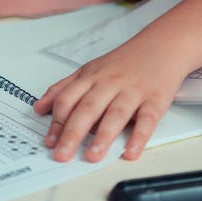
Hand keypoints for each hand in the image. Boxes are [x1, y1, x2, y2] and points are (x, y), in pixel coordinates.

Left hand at [33, 35, 185, 162]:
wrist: (161, 44)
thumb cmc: (124, 62)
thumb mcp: (89, 70)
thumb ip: (64, 89)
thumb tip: (39, 107)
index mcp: (91, 77)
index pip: (68, 99)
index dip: (57, 121)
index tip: (49, 142)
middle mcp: (110, 83)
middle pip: (88, 108)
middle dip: (73, 132)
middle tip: (62, 154)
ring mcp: (133, 91)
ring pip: (115, 113)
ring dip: (103, 136)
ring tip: (92, 156)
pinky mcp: (155, 99)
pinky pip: (147, 119)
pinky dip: (139, 136)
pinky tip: (130, 151)